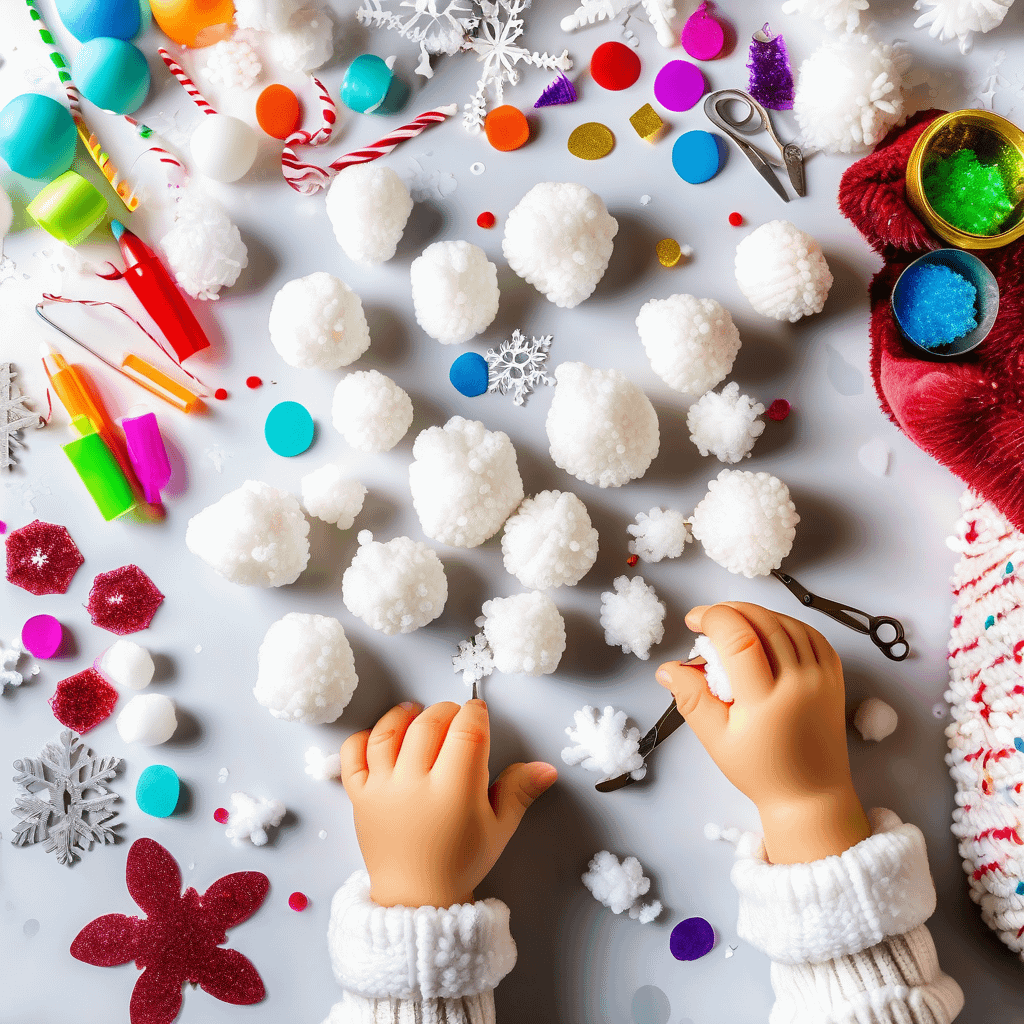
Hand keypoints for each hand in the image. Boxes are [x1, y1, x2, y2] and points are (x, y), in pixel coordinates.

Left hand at [340, 699, 557, 907]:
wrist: (417, 900)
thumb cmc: (460, 862)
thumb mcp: (499, 828)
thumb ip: (519, 791)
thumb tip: (546, 768)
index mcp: (454, 792)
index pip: (466, 732)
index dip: (475, 713)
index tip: (478, 713)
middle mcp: (415, 784)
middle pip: (429, 725)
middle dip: (446, 711)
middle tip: (456, 717)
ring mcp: (383, 789)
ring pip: (389, 733)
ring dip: (404, 715)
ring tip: (416, 711)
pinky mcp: (359, 797)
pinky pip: (353, 755)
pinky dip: (363, 737)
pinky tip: (381, 734)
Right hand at [656, 603, 870, 864]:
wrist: (811, 795)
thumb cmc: (760, 771)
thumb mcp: (715, 739)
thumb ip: (691, 699)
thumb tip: (667, 668)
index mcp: (767, 701)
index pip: (740, 639)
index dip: (714, 618)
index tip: (693, 621)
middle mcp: (800, 684)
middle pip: (765, 623)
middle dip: (731, 610)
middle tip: (708, 619)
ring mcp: (822, 679)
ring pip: (788, 624)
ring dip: (756, 614)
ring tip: (733, 623)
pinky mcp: (835, 678)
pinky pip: (810, 634)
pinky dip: (784, 623)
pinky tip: (766, 630)